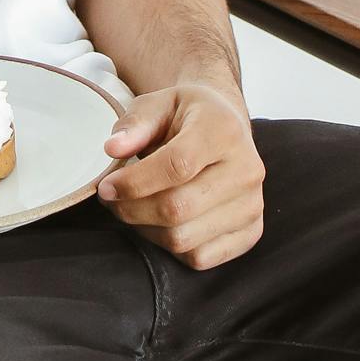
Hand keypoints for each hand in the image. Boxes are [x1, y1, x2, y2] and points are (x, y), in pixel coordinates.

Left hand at [96, 78, 264, 268]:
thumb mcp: (160, 103)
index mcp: (224, 131)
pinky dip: (170, 248)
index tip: (106, 186)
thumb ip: (135, 124)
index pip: (177, 166)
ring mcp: (253, 205)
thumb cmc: (187, 116)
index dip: (134, 182)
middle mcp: (247, 170)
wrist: (225, 129)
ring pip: (184, 239)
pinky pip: (199, 257)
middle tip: (111, 199)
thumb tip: (113, 149)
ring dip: (145, 230)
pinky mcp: (251, 232)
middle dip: (132, 209)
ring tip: (134, 208)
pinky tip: (161, 224)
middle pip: (178, 208)